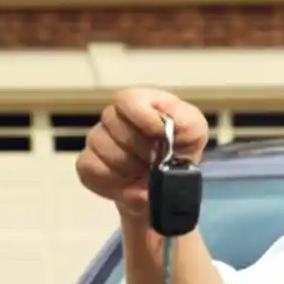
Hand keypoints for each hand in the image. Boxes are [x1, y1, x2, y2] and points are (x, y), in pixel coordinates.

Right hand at [76, 87, 208, 218]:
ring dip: (130, 166)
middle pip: (114, 125)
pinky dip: (113, 181)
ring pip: (104, 149)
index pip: (126, 99)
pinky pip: (92, 169)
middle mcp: (114, 117)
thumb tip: (164, 126)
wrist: (167, 185)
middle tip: (158, 160)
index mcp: (140, 102)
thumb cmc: (180, 150)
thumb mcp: (194, 132)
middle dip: (142, 148)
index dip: (142, 116)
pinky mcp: (88, 165)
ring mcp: (97, 140)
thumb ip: (187, 121)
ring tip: (145, 171)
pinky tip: (129, 182)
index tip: (160, 133)